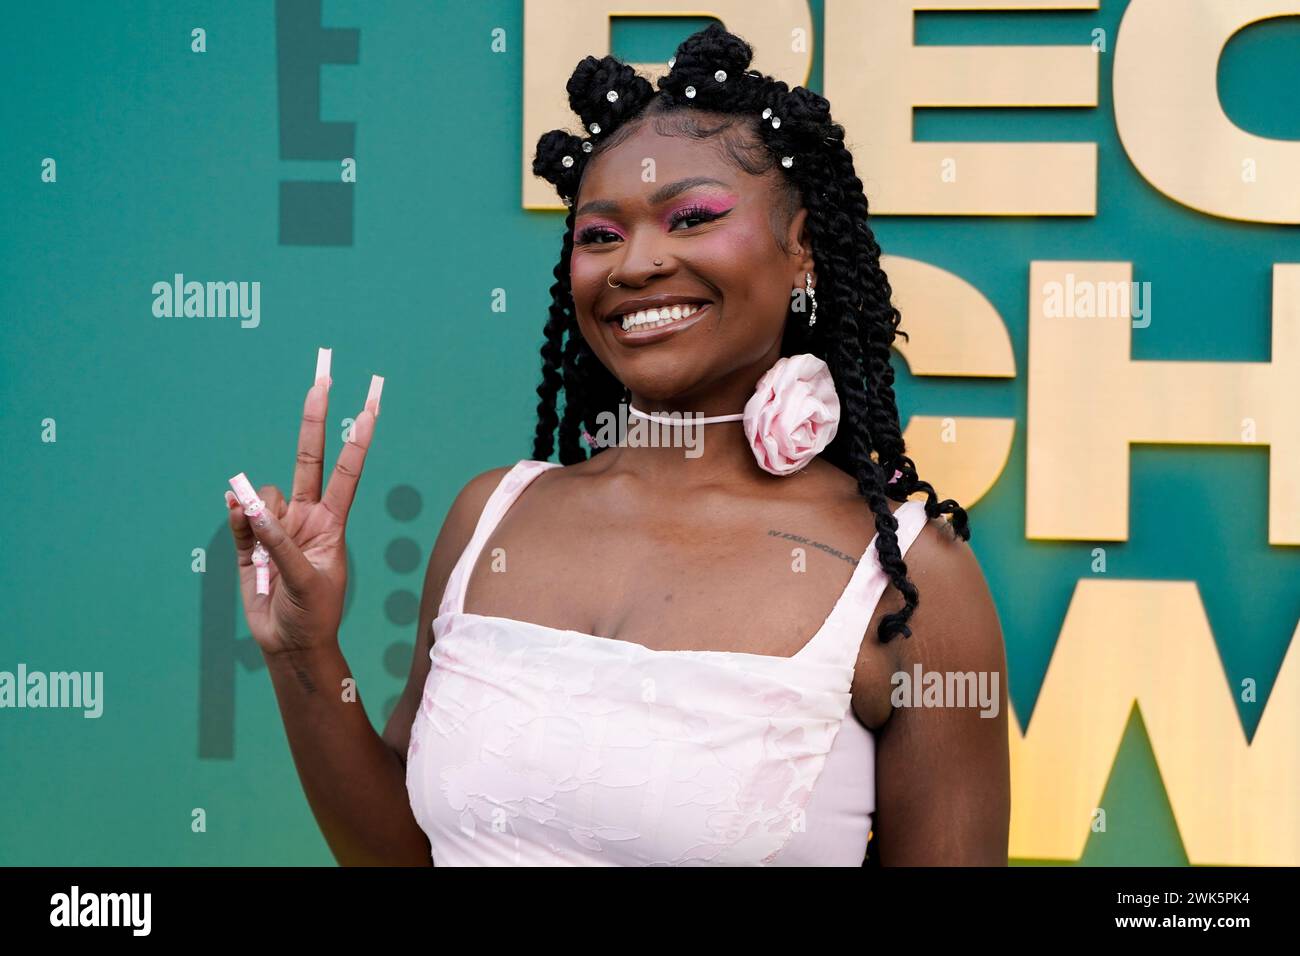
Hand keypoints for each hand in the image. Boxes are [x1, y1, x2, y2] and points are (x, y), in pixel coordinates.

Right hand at [225, 356, 382, 657]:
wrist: (289, 643)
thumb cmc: (312, 613)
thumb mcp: (306, 580)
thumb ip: (280, 542)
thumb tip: (253, 505)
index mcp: (332, 522)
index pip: (347, 471)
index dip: (357, 439)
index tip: (370, 406)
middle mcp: (307, 515)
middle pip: (309, 458)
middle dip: (314, 419)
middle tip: (323, 376)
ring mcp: (278, 525)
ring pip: (263, 496)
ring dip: (259, 514)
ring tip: (267, 556)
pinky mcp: (251, 541)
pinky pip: (241, 516)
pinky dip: (239, 514)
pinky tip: (237, 512)